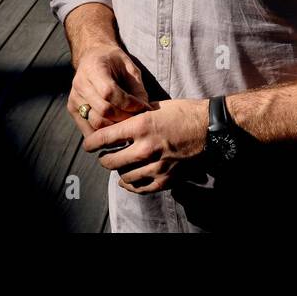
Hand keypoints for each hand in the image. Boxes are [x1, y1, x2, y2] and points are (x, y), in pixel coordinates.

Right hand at [67, 45, 151, 136]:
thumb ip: (137, 87)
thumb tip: (145, 109)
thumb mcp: (129, 67)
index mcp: (94, 68)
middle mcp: (80, 83)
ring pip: (96, 121)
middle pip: (103, 110)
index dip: (129, 103)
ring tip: (129, 126)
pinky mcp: (72, 109)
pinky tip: (116, 131)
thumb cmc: (114, 62)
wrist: (92, 57)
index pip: (110, 92)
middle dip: (124, 117)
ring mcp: (74, 98)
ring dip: (115, 127)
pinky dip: (103, 133)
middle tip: (138, 119)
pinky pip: (87, 128)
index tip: (143, 107)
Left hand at [83, 98, 209, 193]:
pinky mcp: (166, 178)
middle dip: (103, 159)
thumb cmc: (183, 112)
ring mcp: (156, 165)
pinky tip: (128, 181)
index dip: (91, 143)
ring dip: (118, 171)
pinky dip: (132, 185)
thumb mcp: (155, 108)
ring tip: (118, 166)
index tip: (87, 145)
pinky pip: (141, 187)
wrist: (209, 128)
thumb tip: (117, 125)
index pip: (104, 138)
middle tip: (102, 156)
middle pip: (110, 161)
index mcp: (140, 125)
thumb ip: (135, 118)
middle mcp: (145, 147)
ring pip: (124, 176)